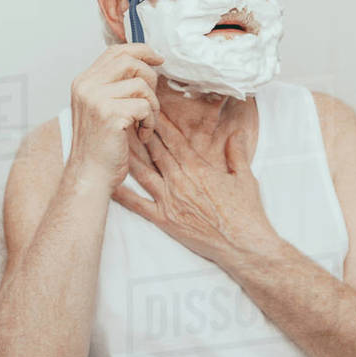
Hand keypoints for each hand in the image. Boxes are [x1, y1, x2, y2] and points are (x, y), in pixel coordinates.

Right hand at [67, 44, 163, 189]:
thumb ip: (114, 85)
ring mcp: (96, 99)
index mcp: (83, 82)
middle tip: (149, 102)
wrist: (89, 174)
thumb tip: (144, 63)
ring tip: (143, 122)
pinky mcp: (110, 114)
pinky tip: (140, 134)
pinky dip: (149, 122)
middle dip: (150, 79)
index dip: (141, 50)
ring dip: (151, 105)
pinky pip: (144, 106)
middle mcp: (86, 86)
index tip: (158, 59)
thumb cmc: (100, 145)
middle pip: (130, 61)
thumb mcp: (101, 107)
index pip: (115, 51)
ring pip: (141, 84)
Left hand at [114, 112, 280, 267]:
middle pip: (154, 151)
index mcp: (197, 168)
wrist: (244, 245)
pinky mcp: (164, 219)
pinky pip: (137, 204)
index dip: (160, 124)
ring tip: (112, 141)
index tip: (148, 111)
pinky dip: (122, 194)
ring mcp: (169, 200)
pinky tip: (108, 183)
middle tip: (123, 118)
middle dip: (138, 133)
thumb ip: (237, 153)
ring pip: (142, 172)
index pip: (174, 140)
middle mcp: (179, 180)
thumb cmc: (247, 213)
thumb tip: (237, 133)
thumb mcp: (245, 178)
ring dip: (127, 156)